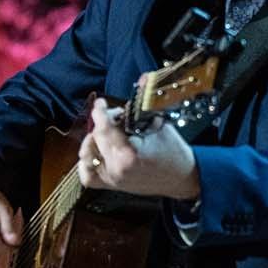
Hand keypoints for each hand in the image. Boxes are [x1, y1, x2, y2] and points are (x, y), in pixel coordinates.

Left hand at [76, 98, 199, 199]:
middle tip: (115, 117)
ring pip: (86, 154)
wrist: (181, 178)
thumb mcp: (159, 124)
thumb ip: (142, 107)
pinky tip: (96, 152)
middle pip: (95, 137)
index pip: (103, 128)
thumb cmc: (173, 153)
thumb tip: (140, 82)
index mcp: (129, 154)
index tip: (100, 104)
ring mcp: (111, 178)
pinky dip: (87, 162)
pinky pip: (86, 175)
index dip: (100, 111)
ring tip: (106, 134)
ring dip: (93, 139)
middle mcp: (116, 168)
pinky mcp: (110, 184)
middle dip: (102, 122)